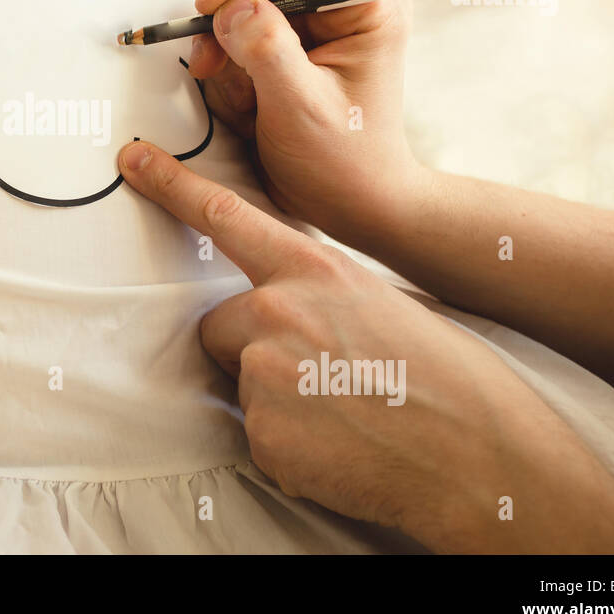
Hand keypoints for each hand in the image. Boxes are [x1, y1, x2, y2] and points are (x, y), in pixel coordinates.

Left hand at [118, 140, 613, 552]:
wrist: (481, 453)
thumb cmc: (446, 376)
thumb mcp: (380, 305)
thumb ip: (318, 296)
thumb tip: (284, 311)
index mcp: (314, 270)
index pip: (225, 216)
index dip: (171, 185)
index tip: (133, 160)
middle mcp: (278, 312)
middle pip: (218, 325)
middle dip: (249, 350)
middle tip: (316, 378)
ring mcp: (266, 373)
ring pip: (242, 386)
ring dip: (277, 403)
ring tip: (345, 416)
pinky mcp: (265, 433)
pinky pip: (259, 438)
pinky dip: (291, 449)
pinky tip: (342, 449)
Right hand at [188, 0, 421, 243]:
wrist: (353, 204)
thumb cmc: (343, 164)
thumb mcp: (300, 109)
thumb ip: (267, 51)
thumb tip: (231, 6)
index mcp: (368, 5)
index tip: (214, 7)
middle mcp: (346, 2)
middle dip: (232, 14)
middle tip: (211, 60)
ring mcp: (317, 22)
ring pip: (246, 1)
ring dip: (228, 49)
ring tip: (242, 101)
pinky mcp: (292, 43)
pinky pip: (240, 33)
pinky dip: (229, 67)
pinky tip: (246, 103)